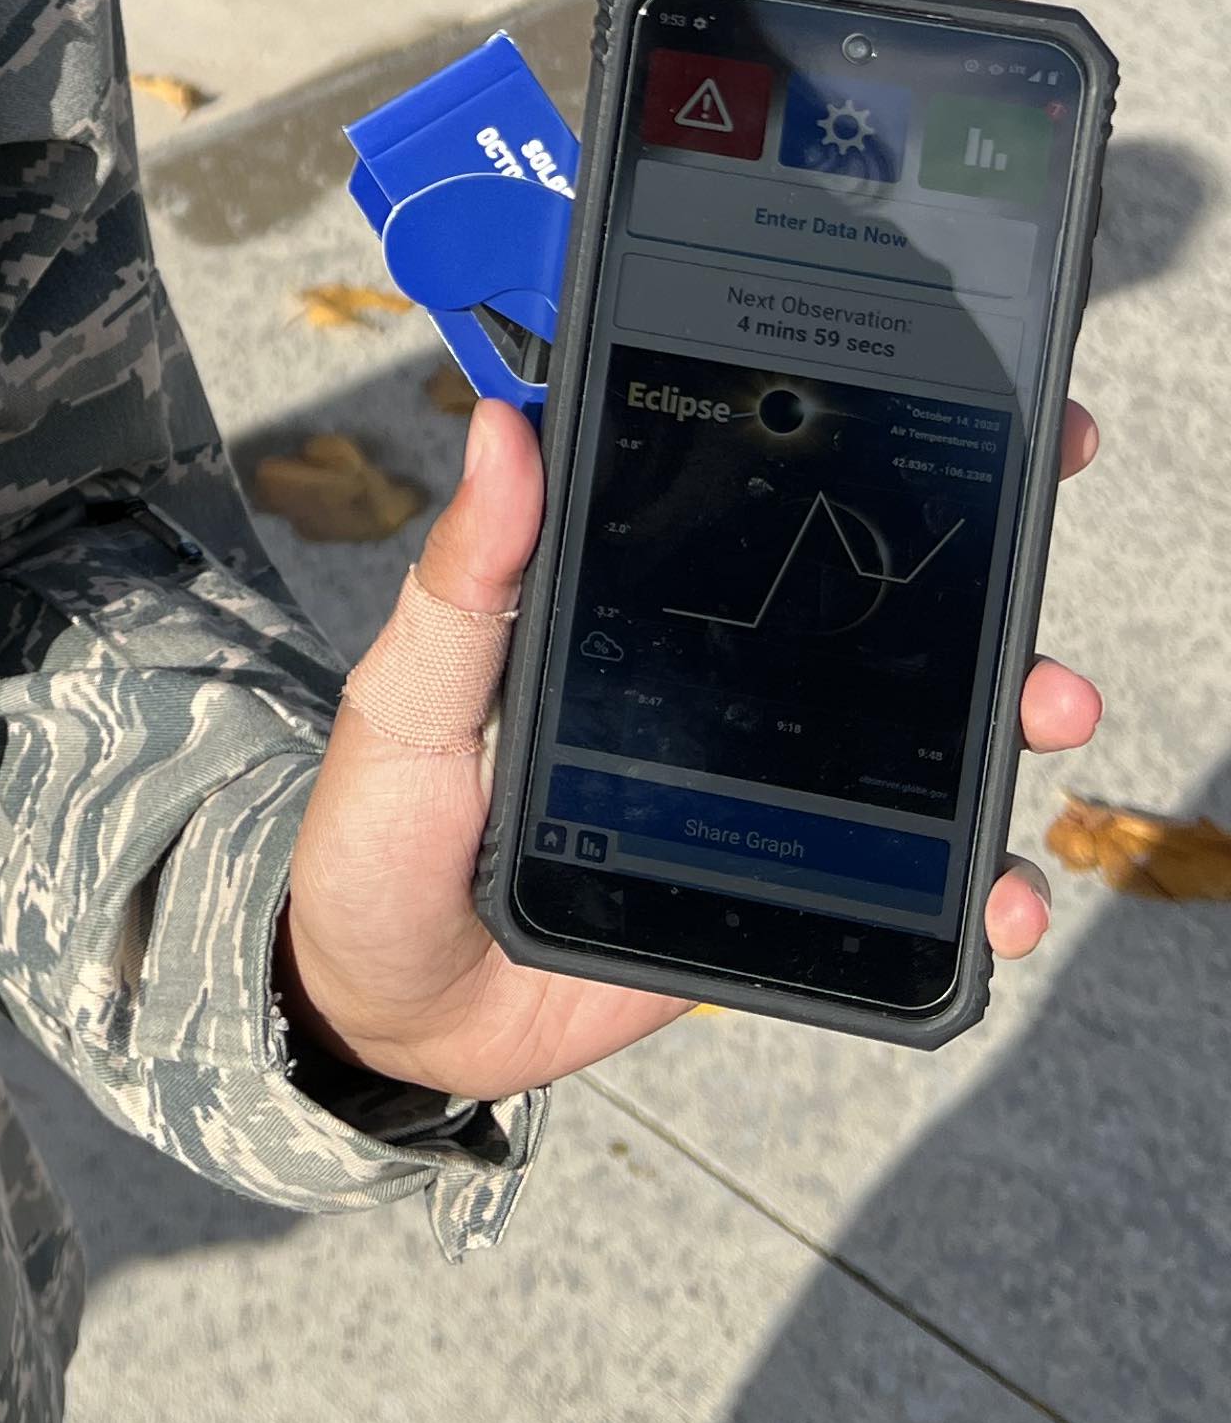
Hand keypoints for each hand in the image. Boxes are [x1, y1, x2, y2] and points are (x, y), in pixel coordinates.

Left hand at [278, 391, 1103, 1106]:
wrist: (383, 1008)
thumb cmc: (375, 834)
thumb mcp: (403, 696)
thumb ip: (464, 582)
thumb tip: (500, 425)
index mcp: (624, 616)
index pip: (749, 518)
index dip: (850, 464)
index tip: (949, 414)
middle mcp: (709, 690)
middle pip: (868, 626)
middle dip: (979, 593)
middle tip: (1030, 579)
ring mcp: (755, 794)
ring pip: (912, 746)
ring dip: (1005, 725)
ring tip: (1047, 714)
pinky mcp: (776, 898)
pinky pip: (901, 886)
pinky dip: (978, 886)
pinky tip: (1005, 891)